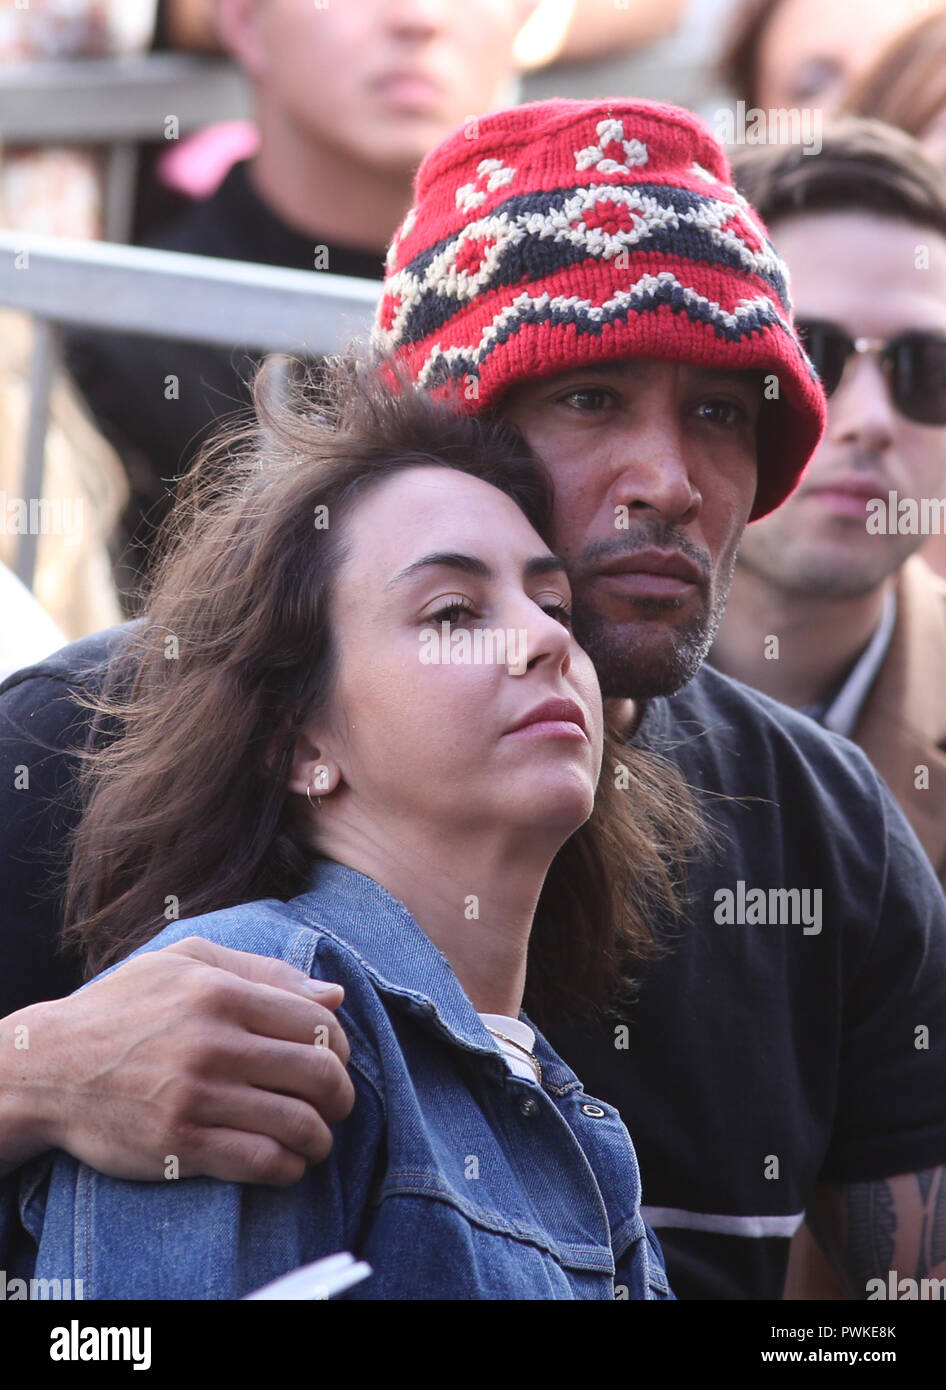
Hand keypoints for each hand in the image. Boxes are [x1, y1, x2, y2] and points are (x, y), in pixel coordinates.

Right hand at [0, 936, 354, 1184]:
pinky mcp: (180, 1146)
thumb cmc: (125, 1008)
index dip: (340, 1047)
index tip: (334, 1061)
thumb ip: (263, 971)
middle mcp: (212, 1042)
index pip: (317, 1023)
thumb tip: (334, 997)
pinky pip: (263, 1162)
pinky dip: (289, 1167)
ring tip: (314, 1138)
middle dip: (341, 1095)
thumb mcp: (186, 963)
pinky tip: (285, 1161)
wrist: (47, 1066)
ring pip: (299, 1123)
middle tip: (335, 1104)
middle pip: (319, 1074)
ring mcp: (196, 1097)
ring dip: (321, 1138)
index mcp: (220, 992)